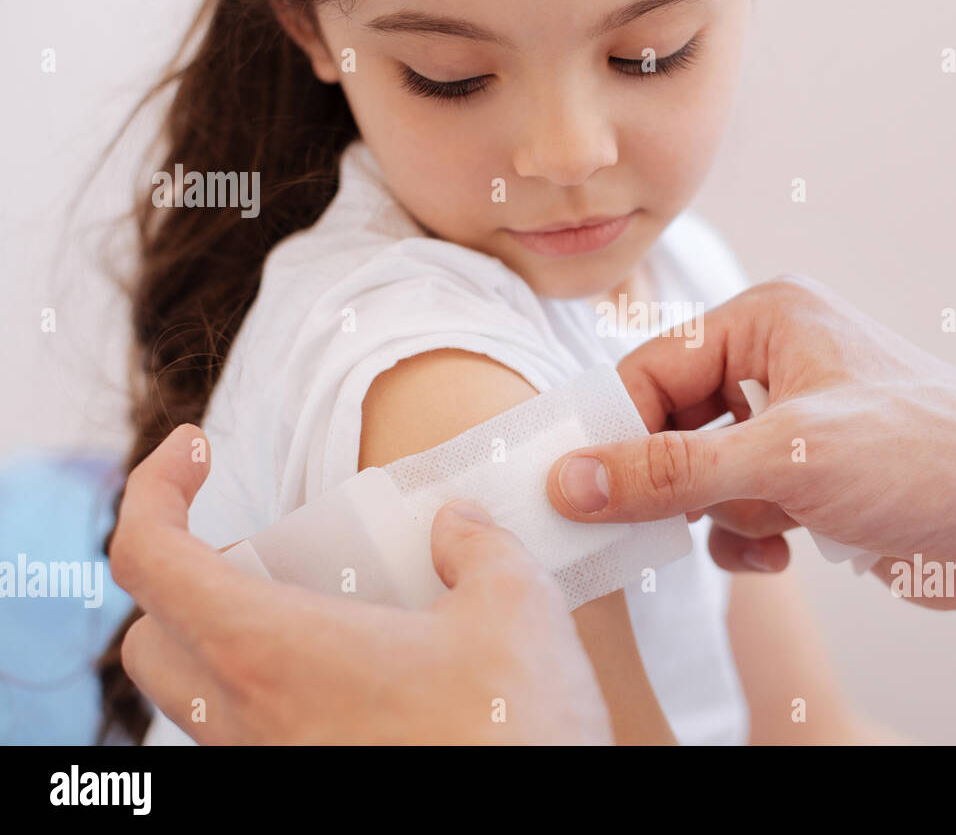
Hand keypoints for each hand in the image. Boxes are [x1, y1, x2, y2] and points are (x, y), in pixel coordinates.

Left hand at [112, 424, 612, 743]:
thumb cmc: (515, 736)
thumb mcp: (518, 608)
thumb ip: (478, 547)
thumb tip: (456, 527)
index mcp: (272, 651)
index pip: (147, 556)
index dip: (152, 486)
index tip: (195, 448)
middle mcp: (246, 721)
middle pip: (148, 638)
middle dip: (181, 576)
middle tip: (264, 551)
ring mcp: (266, 771)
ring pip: (194, 700)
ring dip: (225, 642)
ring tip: (317, 617)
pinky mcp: (299, 797)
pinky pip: (248, 739)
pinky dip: (269, 694)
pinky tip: (356, 683)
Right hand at [546, 276, 955, 637]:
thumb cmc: (928, 457)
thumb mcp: (784, 459)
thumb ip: (669, 471)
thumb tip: (573, 478)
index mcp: (770, 319)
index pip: (652, 368)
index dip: (612, 430)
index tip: (575, 486)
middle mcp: (779, 359)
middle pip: (671, 423)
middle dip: (675, 480)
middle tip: (658, 524)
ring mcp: (795, 419)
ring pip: (701, 473)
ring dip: (722, 515)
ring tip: (767, 528)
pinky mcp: (811, 474)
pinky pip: (738, 506)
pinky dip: (749, 536)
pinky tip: (787, 548)